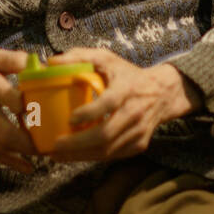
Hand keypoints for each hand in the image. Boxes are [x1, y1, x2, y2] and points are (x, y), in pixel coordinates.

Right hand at [0, 49, 36, 173]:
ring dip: (22, 155)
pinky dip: (9, 162)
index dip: (33, 110)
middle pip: (5, 133)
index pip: (13, 101)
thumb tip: (42, 68)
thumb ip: (17, 60)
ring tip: (42, 154)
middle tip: (48, 145)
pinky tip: (25, 166)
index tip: (50, 116)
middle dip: (30, 144)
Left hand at [42, 48, 202, 162]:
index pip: (108, 103)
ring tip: (58, 154)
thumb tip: (51, 62)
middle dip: (78, 143)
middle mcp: (134, 112)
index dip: (89, 113)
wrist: (162, 93)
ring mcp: (138, 132)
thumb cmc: (128, 74)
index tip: (70, 117)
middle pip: (106, 134)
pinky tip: (75, 155)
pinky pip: (112, 155)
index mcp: (126, 89)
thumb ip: (79, 56)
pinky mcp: (138, 145)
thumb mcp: (107, 58)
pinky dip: (92, 157)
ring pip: (108, 150)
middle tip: (56, 145)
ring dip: (81, 155)